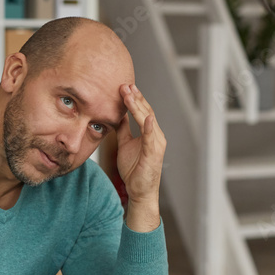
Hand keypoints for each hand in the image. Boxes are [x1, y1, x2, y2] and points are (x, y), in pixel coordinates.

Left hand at [117, 84, 165, 230]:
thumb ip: (124, 129)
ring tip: (130, 94)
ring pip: (148, 120)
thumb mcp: (125, 144)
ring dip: (139, 107)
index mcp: (149, 133)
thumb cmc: (134, 169)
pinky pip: (151, 139)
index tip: (124, 85)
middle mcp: (156, 136)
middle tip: (125, 84)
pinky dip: (150, 127)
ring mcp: (156, 144)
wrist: (139, 191)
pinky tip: (147, 117)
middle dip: (135, 97)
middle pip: (146, 111)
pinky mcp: (153, 154)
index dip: (134, 98)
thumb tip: (117, 114)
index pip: (142, 111)